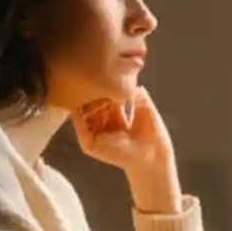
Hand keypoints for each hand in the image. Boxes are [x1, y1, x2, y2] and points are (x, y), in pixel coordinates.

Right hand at [74, 87, 182, 213]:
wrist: (153, 155)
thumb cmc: (153, 134)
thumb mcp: (146, 109)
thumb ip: (138, 94)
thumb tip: (134, 80)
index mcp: (117, 119)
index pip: (105, 100)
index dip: (104, 89)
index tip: (103, 75)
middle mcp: (105, 127)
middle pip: (93, 106)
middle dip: (92, 94)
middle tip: (90, 80)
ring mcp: (97, 136)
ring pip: (84, 115)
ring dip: (84, 102)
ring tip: (84, 88)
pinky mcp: (90, 145)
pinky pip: (80, 128)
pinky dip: (77, 115)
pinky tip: (78, 103)